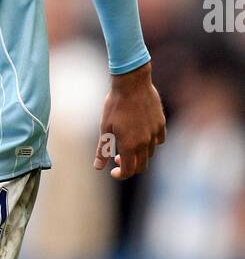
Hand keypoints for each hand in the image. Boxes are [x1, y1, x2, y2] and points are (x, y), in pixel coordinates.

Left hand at [94, 61, 165, 178]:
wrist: (132, 84)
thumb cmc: (115, 105)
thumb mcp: (105, 128)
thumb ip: (102, 149)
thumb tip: (98, 167)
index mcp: (129, 145)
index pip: (128, 171)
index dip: (120, 174)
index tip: (113, 171)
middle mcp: (145, 142)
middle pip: (141, 166)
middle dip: (129, 167)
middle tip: (118, 158)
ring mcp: (155, 133)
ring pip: (150, 153)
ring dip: (139, 155)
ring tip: (128, 144)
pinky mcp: (161, 123)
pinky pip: (159, 140)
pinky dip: (151, 143)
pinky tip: (142, 135)